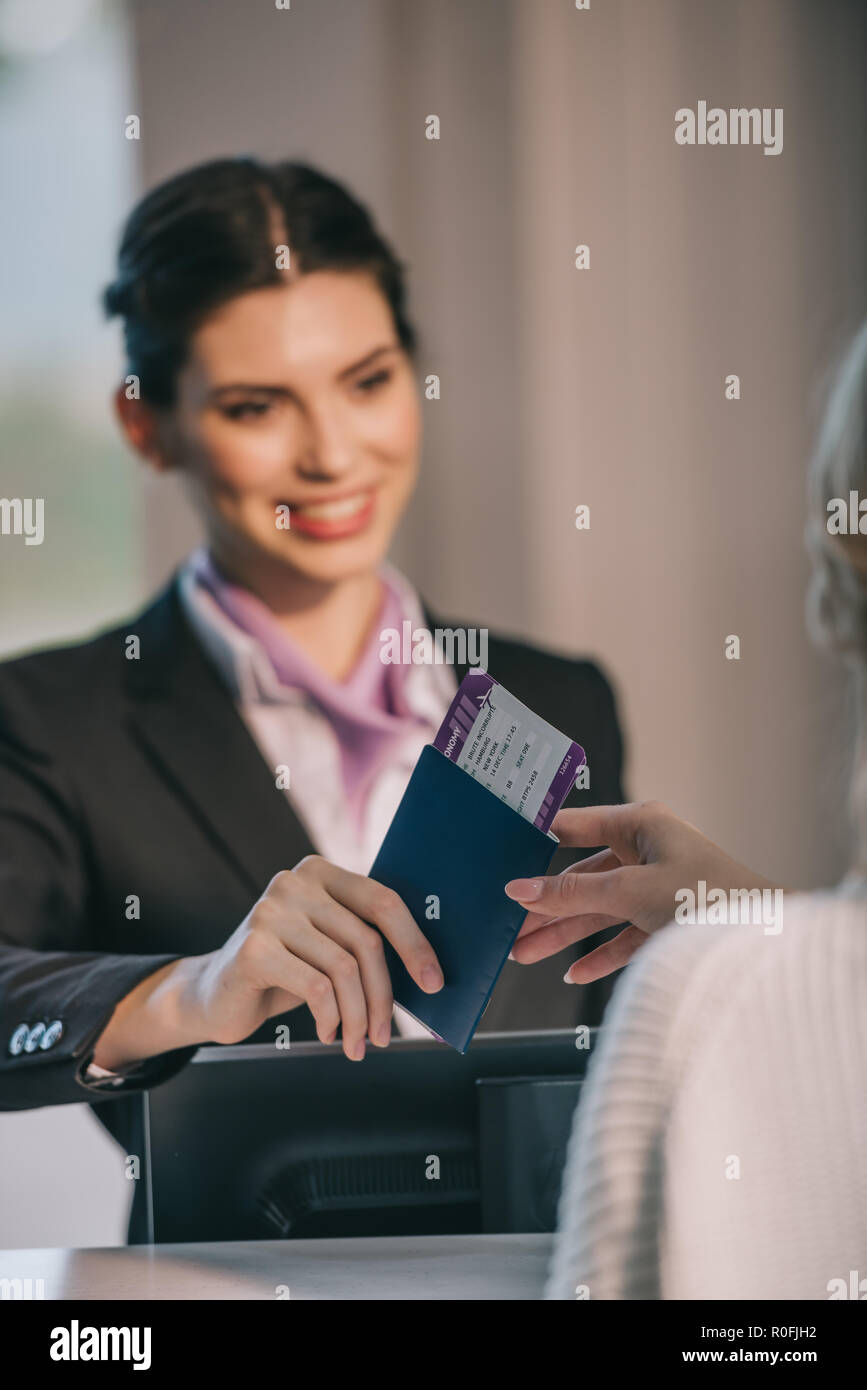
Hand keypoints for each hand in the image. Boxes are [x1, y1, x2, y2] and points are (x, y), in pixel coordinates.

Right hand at [93, 855, 442, 1069]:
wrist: (213, 995)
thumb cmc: (284, 972)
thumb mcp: (326, 948)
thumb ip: (363, 940)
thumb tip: (427, 970)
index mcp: (321, 872)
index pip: (383, 901)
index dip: (415, 943)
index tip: (434, 983)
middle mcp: (295, 882)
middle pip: (366, 940)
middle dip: (384, 996)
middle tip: (386, 1035)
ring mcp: (271, 911)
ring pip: (344, 968)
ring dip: (358, 1016)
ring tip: (357, 1043)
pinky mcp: (254, 947)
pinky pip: (316, 987)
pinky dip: (330, 1018)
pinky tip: (327, 1033)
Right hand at [504, 802, 779, 982]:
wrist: (767, 942)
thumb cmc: (708, 898)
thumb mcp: (629, 891)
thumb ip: (571, 892)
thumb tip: (519, 888)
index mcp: (641, 825)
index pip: (574, 825)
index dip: (536, 838)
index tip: (498, 853)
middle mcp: (648, 851)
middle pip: (582, 876)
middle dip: (545, 904)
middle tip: (507, 926)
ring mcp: (658, 887)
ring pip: (599, 910)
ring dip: (563, 933)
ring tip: (524, 954)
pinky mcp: (668, 921)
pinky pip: (624, 936)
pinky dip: (600, 954)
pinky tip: (574, 973)